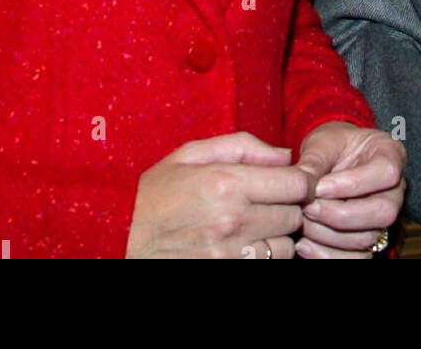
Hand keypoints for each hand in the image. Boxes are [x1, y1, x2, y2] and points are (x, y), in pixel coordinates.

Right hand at [125, 131, 312, 258]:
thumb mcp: (191, 154)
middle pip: (295, 215)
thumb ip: (244, 146)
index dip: (300, 180)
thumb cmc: (156, 193)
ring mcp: (230, 254)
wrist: (119, 237)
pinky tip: (246, 244)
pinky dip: (263, 256)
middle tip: (271, 202)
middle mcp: (234, 220)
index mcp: (228, 182)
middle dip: (289, 207)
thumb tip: (286, 155)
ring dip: (278, 235)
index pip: (296, 183)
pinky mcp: (225, 273)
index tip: (292, 181)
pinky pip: (266, 266)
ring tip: (257, 224)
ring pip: (285, 246)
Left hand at [292, 121, 406, 259]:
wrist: (332, 160)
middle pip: (383, 213)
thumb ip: (314, 160)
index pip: (386, 173)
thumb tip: (301, 183)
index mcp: (391, 155)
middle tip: (308, 208)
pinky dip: (327, 256)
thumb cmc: (332, 146)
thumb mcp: (323, 141)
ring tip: (302, 221)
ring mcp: (383, 219)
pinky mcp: (369, 241)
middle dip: (340, 215)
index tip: (319, 187)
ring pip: (367, 239)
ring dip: (328, 235)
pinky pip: (357, 259)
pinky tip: (303, 244)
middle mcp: (395, 191)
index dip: (353, 184)